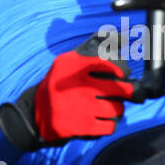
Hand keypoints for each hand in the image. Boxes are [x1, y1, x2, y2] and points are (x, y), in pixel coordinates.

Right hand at [0, 33, 134, 149]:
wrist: (36, 116)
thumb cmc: (59, 86)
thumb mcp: (67, 62)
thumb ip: (93, 46)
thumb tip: (123, 36)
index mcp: (72, 66)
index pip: (103, 62)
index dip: (118, 68)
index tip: (122, 74)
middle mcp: (77, 86)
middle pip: (117, 89)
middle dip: (127, 92)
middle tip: (128, 93)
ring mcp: (81, 107)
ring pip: (116, 109)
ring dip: (118, 109)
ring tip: (112, 108)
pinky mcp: (82, 127)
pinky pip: (110, 126)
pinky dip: (110, 124)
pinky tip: (104, 121)